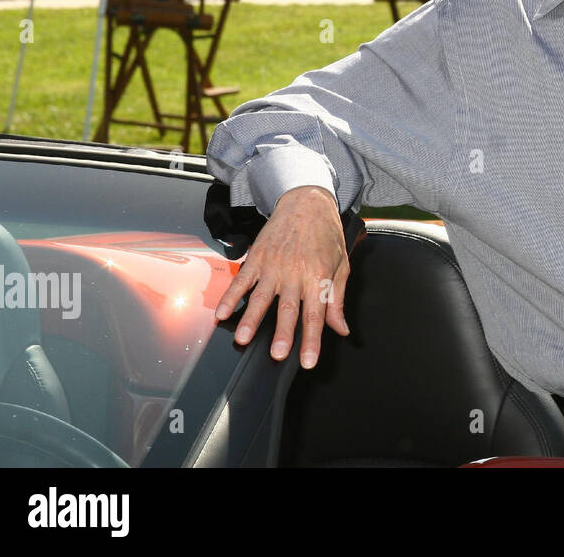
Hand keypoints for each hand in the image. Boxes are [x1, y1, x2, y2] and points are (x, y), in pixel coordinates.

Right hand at [213, 185, 350, 367]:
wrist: (307, 202)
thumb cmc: (327, 235)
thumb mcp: (341, 265)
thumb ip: (337, 300)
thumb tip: (341, 329)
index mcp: (319, 275)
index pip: (316, 314)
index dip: (312, 340)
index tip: (308, 361)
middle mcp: (295, 272)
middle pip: (288, 308)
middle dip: (283, 333)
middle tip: (277, 354)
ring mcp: (273, 264)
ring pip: (261, 296)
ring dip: (251, 318)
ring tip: (242, 338)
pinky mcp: (257, 257)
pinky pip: (242, 280)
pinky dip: (231, 296)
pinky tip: (222, 312)